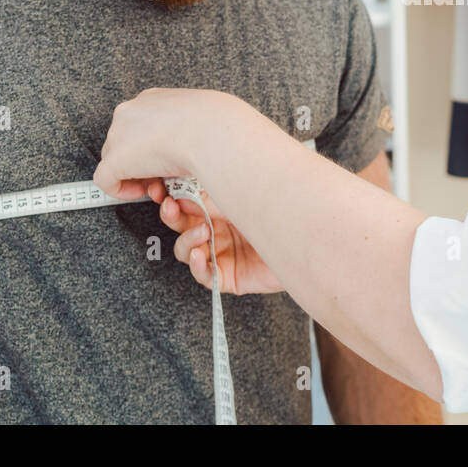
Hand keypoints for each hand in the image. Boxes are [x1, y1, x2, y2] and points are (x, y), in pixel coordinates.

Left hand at [93, 87, 239, 199]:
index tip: (165, 159)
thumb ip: (190, 125)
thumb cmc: (216, 124)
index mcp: (152, 99)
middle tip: (161, 175)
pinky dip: (122, 190)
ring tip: (158, 183)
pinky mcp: (115, 160)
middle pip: (124, 142)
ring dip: (135, 175)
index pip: (140, 125)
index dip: (150, 146)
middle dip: (140, 162)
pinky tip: (143, 192)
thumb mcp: (203, 117)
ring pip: (115, 160)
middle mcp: (131, 111)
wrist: (210, 131)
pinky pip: (106, 180)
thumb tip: (197, 138)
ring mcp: (119, 134)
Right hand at [150, 185, 283, 295]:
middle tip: (170, 207)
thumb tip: (183, 189)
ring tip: (202, 232)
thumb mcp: (243, 199)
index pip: (185, 203)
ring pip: (187, 251)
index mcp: (217, 209)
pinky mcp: (229, 277)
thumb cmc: (282, 213)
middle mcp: (216, 231)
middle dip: (171, 217)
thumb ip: (213, 197)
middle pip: (180, 226)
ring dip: (188, 241)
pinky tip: (202, 255)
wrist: (309, 239)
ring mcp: (221, 254)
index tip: (158, 190)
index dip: (169, 198)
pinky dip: (199, 266)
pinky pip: (206, 276)